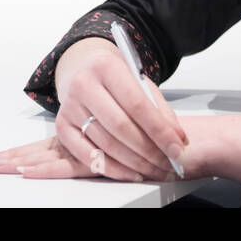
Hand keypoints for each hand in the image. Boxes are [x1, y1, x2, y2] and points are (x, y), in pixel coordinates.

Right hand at [0, 44, 202, 181]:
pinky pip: (87, 155)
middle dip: (149, 151)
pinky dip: (112, 169)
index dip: (160, 130)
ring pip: (105, 144)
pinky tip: (132, 173)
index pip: (137, 104)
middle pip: (121, 127)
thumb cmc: (115, 78)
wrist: (81, 68)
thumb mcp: (139, 82)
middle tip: (169, 165)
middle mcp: (84, 85)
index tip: (178, 148)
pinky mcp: (62, 126)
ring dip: (135, 163)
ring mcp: (69, 106)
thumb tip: (178, 140)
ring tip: (155, 170)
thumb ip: (159, 109)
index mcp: (107, 67)